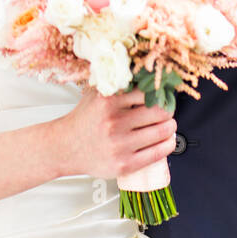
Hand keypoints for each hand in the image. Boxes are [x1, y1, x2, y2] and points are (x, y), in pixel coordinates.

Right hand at [56, 88, 176, 178]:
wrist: (66, 148)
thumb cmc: (84, 120)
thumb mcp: (96, 93)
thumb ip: (117, 83)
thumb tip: (143, 72)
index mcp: (108, 101)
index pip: (147, 92)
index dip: (159, 93)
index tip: (162, 94)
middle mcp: (114, 122)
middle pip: (159, 112)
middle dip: (168, 110)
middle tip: (167, 110)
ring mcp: (120, 145)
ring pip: (161, 132)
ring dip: (170, 127)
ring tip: (169, 124)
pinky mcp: (125, 164)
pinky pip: (157, 153)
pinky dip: (168, 144)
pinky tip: (168, 140)